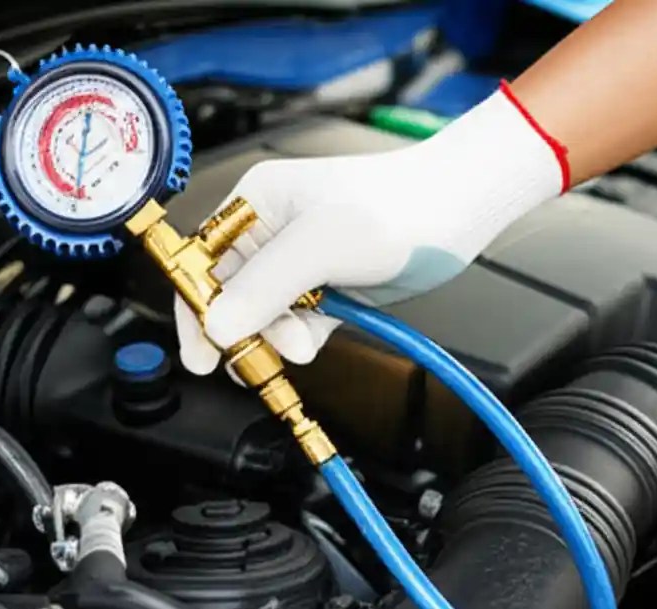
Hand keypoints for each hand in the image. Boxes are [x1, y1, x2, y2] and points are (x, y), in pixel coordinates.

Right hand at [176, 83, 567, 374]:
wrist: (460, 210)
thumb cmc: (398, 203)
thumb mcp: (320, 244)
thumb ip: (264, 287)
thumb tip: (218, 325)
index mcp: (254, 205)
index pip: (201, 263)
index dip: (196, 307)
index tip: (201, 350)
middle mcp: (270, 234)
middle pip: (229, 297)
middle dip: (244, 329)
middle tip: (256, 357)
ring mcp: (298, 263)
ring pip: (263, 317)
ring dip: (277, 338)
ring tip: (302, 341)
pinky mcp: (326, 288)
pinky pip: (296, 326)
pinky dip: (302, 339)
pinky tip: (318, 337)